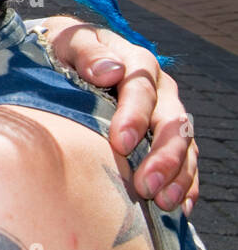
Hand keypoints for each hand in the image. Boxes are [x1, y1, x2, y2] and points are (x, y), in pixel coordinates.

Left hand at [43, 17, 198, 213]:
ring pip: (184, 145)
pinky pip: (186, 161)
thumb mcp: (68, 42)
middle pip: (171, 122)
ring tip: (163, 202)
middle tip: (146, 186)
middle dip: (162, 156)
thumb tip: (109, 71)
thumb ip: (87, 53)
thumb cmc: (62, 49)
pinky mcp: (165, 136)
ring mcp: (165, 113)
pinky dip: (185, 184)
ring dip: (177, 175)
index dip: (134, 116)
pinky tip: (179, 207)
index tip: (120, 143)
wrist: (65, 56)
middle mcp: (158, 88)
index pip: (141, 88)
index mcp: (135, 62)